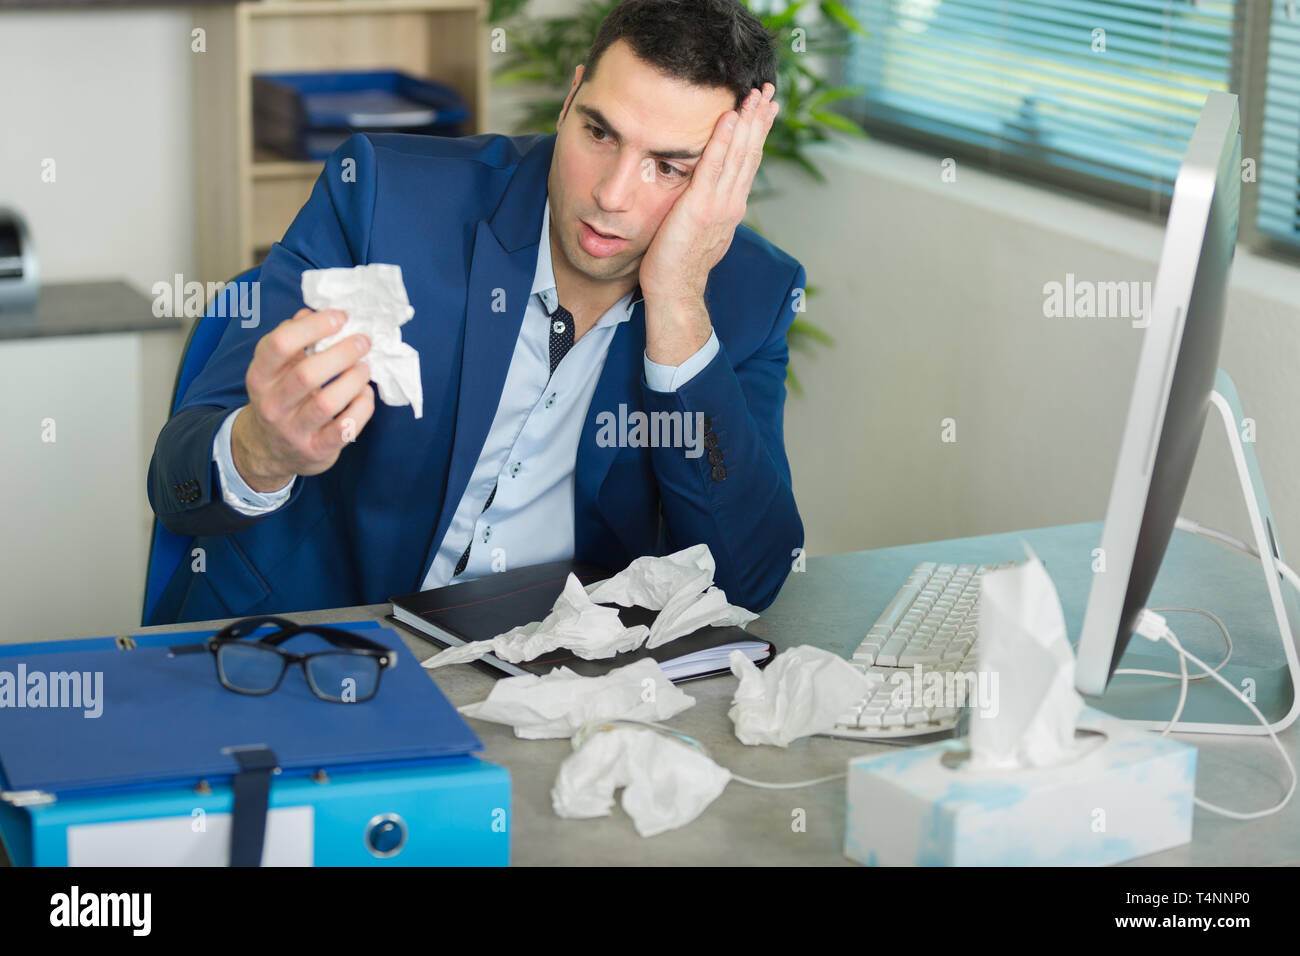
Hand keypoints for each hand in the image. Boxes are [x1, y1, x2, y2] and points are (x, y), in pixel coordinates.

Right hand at [231, 308, 374, 491]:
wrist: (269, 451)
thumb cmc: (281, 399)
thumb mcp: (276, 370)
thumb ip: (293, 340)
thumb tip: (311, 311)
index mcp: (260, 377)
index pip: (279, 345)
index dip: (314, 326)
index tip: (340, 317)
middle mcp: (272, 404)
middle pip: (307, 374)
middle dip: (342, 352)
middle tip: (363, 341)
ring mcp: (293, 430)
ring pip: (327, 402)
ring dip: (353, 380)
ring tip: (365, 367)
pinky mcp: (316, 450)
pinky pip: (344, 428)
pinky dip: (362, 407)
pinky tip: (365, 394)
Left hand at [638, 83, 778, 305]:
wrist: (674, 290)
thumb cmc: (677, 263)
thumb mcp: (697, 228)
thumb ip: (704, 206)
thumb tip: (702, 191)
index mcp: (731, 206)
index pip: (747, 162)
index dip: (757, 132)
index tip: (765, 107)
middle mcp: (731, 203)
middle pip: (750, 153)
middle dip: (760, 119)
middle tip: (767, 89)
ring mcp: (719, 204)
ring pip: (739, 155)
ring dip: (748, 122)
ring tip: (754, 94)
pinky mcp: (700, 207)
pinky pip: (713, 167)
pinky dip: (723, 141)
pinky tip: (729, 118)